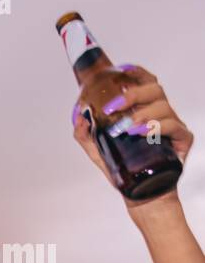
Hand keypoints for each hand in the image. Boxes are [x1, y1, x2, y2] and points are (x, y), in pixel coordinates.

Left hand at [72, 64, 191, 206]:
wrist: (140, 193)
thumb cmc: (122, 169)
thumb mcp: (98, 150)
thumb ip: (86, 134)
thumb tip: (80, 117)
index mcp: (143, 110)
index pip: (144, 83)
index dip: (135, 72)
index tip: (121, 69)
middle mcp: (160, 114)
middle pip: (155, 90)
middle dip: (133, 94)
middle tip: (112, 107)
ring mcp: (172, 126)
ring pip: (164, 107)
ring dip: (141, 114)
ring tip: (124, 128)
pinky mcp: (182, 140)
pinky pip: (174, 126)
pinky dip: (157, 126)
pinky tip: (142, 132)